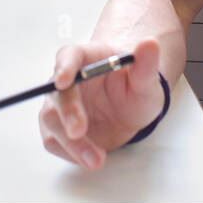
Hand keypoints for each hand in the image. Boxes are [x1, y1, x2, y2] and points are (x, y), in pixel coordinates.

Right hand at [38, 37, 163, 169]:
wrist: (130, 109)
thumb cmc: (135, 87)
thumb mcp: (146, 79)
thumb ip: (146, 63)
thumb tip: (150, 42)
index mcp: (86, 58)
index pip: (68, 56)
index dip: (63, 67)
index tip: (63, 81)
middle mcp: (67, 80)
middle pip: (57, 93)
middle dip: (67, 113)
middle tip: (79, 131)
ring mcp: (60, 105)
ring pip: (52, 120)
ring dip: (70, 142)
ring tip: (96, 159)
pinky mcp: (58, 128)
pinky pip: (55, 141)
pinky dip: (71, 153)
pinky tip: (91, 157)